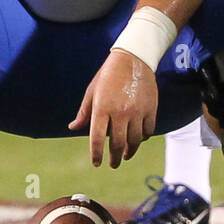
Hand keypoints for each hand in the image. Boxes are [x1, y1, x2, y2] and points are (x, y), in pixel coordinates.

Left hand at [69, 49, 157, 167]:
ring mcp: (137, 111)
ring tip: (125, 155)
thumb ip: (84, 112)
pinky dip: (143, 138)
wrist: (133, 58)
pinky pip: (148, 131)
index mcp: (102, 108)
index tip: (96, 163)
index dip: (96, 154)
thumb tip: (73, 128)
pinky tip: (138, 140)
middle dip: (114, 158)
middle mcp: (120, 112)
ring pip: (134, 140)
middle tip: (113, 164)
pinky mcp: (151, 109)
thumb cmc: (108, 75)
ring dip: (129, 151)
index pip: (97, 138)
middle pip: (118, 144)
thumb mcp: (92, 91)